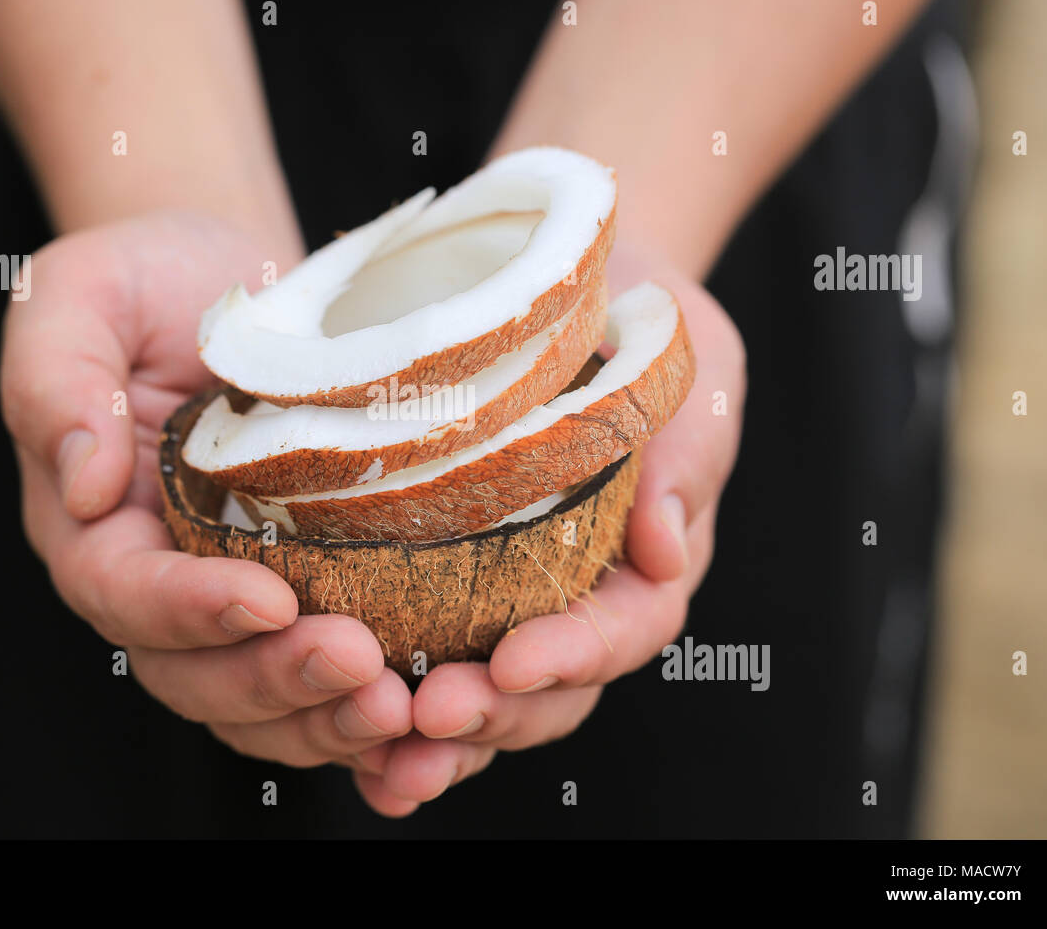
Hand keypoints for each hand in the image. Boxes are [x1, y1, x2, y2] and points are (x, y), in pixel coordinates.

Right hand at [0, 211, 412, 772]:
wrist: (234, 283)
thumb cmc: (148, 279)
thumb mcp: (78, 295)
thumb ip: (55, 381)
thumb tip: (84, 482)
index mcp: (95, 523)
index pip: (123, 593)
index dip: (188, 610)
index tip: (268, 599)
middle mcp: (158, 579)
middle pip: (196, 673)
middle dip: (274, 682)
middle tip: (360, 667)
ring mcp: (231, 597)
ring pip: (260, 700)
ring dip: (326, 718)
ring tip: (400, 707)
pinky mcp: (303, 596)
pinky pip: (318, 681)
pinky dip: (361, 715)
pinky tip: (423, 721)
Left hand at [355, 261, 745, 815]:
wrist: (570, 287)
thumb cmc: (642, 326)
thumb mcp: (691, 372)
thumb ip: (688, 457)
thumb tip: (664, 547)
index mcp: (643, 560)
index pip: (622, 627)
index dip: (575, 655)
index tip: (514, 663)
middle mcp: (576, 594)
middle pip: (550, 689)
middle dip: (494, 714)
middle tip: (430, 718)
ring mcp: (510, 599)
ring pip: (486, 695)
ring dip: (440, 738)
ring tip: (385, 758)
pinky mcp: (443, 586)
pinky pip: (424, 661)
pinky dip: (390, 716)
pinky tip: (356, 750)